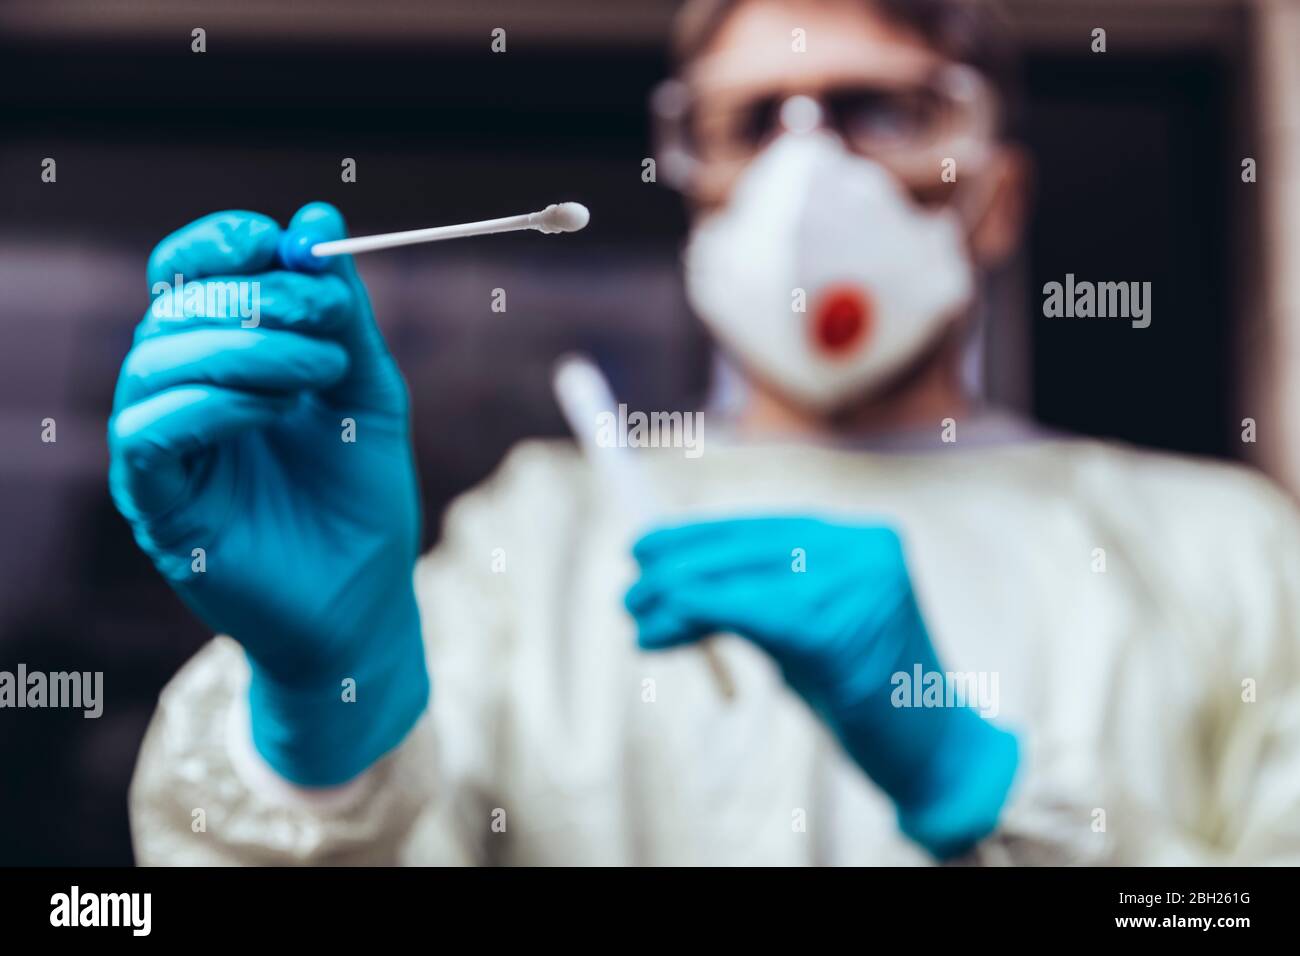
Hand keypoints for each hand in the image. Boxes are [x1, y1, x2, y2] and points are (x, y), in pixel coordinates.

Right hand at [109, 203, 427, 785]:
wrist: (365, 603)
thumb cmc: (363, 500)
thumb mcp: (367, 390)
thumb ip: (344, 312)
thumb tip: (318, 218)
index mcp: (224, 362)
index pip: (187, 274)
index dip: (222, 242)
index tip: (279, 238)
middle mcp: (181, 397)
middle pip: (172, 308)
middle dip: (252, 295)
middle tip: (323, 314)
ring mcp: (164, 450)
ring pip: (157, 360)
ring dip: (244, 347)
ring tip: (318, 369)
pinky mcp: (158, 503)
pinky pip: (151, 431)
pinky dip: (213, 402)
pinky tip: (272, 409)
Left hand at [625, 516, 1017, 857]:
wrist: (932, 755)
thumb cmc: (864, 696)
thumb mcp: (805, 631)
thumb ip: (754, 595)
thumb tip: (670, 579)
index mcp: (862, 539)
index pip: (763, 528)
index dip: (697, 535)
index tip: (642, 546)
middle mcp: (865, 549)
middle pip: (748, 547)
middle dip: (678, 568)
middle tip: (628, 590)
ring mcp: (859, 585)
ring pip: (742, 579)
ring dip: (676, 599)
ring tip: (635, 617)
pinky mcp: (840, 632)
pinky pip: (750, 615)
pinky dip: (698, 618)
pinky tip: (661, 633)